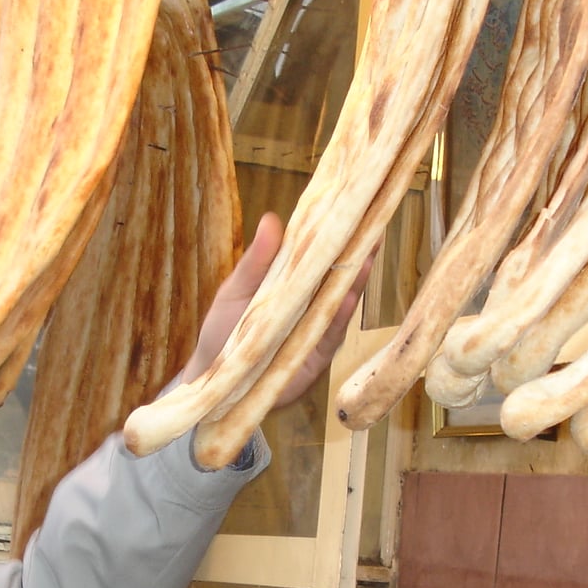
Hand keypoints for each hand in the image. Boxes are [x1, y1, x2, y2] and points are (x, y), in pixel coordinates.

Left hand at [181, 213, 371, 410]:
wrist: (211, 378)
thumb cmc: (222, 331)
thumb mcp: (235, 290)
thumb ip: (256, 261)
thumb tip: (271, 219)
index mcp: (291, 282)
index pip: (320, 254)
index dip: (339, 234)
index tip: (356, 209)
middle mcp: (309, 304)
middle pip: (338, 276)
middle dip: (357, 254)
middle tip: (375, 231)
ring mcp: (315, 330)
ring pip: (340, 303)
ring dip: (354, 283)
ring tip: (366, 259)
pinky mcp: (316, 357)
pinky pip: (331, 335)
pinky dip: (339, 318)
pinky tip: (349, 299)